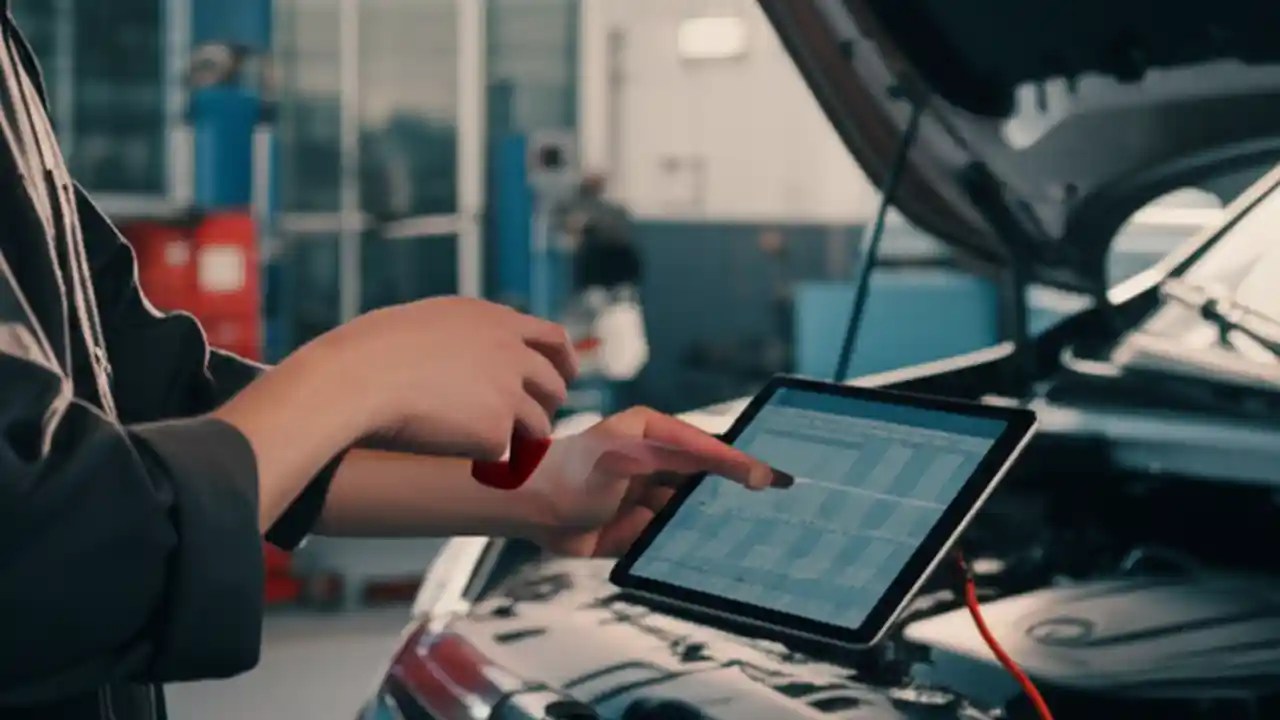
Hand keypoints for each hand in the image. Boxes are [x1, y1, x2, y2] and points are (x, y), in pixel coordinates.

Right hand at [316, 296, 576, 458]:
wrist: (356, 380)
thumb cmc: (370, 353)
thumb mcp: (427, 324)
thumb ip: (464, 338)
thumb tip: (473, 358)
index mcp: (493, 320)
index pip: (551, 337)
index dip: (562, 360)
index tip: (566, 376)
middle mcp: (510, 351)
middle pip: (555, 383)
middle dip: (549, 405)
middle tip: (534, 423)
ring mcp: (508, 391)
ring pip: (539, 424)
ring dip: (523, 438)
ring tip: (486, 445)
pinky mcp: (497, 430)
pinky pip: (505, 453)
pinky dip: (486, 458)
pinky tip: (456, 453)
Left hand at [522, 407, 792, 556]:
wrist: (528, 511)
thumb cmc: (572, 473)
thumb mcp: (632, 457)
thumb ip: (682, 459)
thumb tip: (733, 467)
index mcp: (654, 434)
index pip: (709, 449)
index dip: (742, 464)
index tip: (774, 480)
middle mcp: (654, 464)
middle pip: (705, 481)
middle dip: (732, 495)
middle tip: (775, 509)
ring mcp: (647, 498)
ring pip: (690, 514)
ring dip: (709, 525)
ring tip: (748, 538)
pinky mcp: (637, 530)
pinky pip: (669, 540)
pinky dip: (681, 547)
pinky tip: (702, 554)